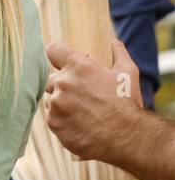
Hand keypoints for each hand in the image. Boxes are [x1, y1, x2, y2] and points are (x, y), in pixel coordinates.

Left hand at [44, 39, 143, 162]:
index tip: (62, 62)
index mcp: (79, 66)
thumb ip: (118, 53)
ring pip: (51, 99)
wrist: (128, 138)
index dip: (58, 56)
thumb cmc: (128, 104)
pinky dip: (62, 120)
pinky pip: (52, 117)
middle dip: (63, 84)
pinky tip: (79, 124)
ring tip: (83, 112)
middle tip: (82, 95)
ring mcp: (56, 103)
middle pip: (51, 78)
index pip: (53, 50)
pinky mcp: (53, 123)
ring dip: (62, 103)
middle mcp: (63, 82)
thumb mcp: (128, 73)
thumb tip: (113, 41)